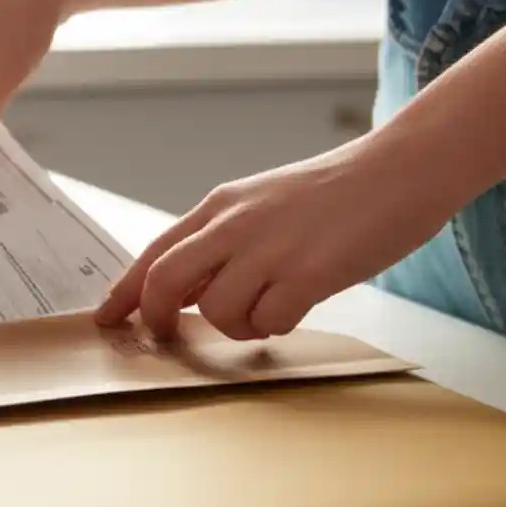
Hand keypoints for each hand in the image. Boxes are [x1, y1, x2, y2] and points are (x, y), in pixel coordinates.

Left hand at [94, 138, 467, 339]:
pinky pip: (268, 321)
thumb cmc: (334, 194)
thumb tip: (183, 290)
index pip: (154, 252)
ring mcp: (271, 247)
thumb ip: (222, 241)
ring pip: (216, 310)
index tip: (104, 318)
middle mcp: (235, 223)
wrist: (401, 169)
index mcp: (220, 206)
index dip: (123, 291)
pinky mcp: (309, 272)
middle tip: (169, 337)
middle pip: (164, 280)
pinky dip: (276, 327)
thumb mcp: (262, 205)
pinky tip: (297, 308)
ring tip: (268, 309)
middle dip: (157, 318)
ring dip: (236, 326)